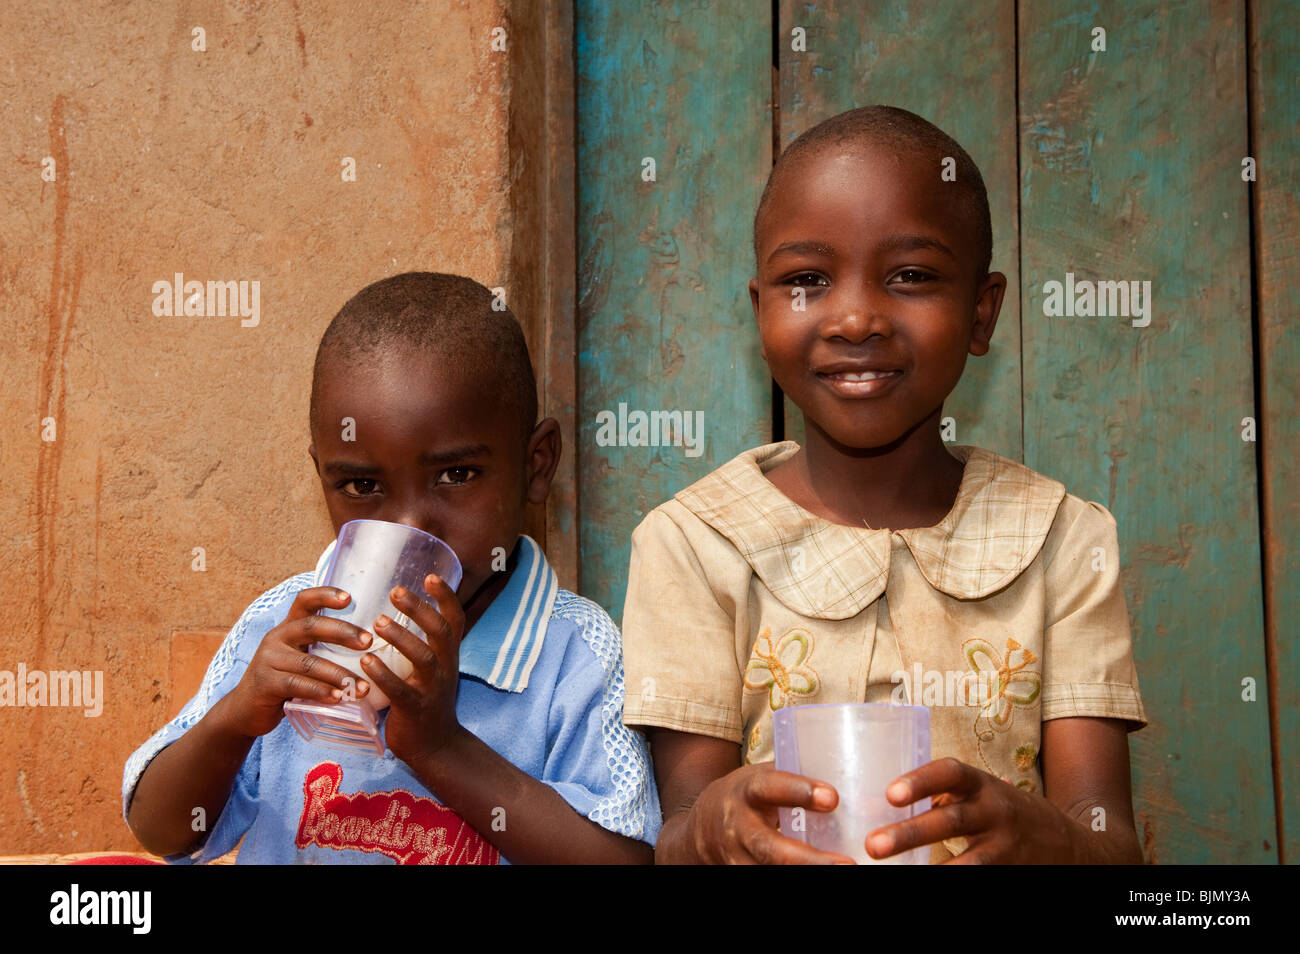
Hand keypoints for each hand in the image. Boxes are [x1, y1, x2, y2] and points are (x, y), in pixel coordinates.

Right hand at [225, 586, 373, 737]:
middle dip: (343, 633)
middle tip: (368, 642)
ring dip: (339, 675)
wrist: (246, 710)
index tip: (349, 597)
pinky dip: (320, 692)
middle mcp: (276, 638)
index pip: (304, 600)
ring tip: (363, 687)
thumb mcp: (300, 657)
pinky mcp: (265, 684)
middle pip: (311, 626)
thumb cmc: (285, 681)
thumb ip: (322, 648)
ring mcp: (268, 660)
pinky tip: (338, 698)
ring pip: (309, 662)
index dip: (325, 594)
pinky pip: (297, 685)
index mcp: (288, 627)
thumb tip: (368, 646)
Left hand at [359, 573, 465, 767]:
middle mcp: (446, 668)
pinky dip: (385, 675)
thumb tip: (391, 613)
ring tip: (378, 622)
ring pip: (424, 658)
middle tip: (396, 591)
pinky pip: (402, 690)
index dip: (446, 597)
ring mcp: (433, 689)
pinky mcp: (415, 709)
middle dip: (420, 609)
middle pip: (440, 631)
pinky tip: (367, 663)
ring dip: (402, 637)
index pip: (455, 619)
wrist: (436, 748)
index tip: (430, 575)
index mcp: (449, 655)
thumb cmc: (426, 702)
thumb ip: (420, 646)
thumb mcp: (432, 670)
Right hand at [683, 763, 854, 864]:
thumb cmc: (746, 797)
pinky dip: (796, 880)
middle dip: (808, 859)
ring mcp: (735, 857)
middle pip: (769, 847)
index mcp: (746, 791)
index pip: (770, 788)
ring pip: (767, 871)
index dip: (798, 792)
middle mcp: (737, 827)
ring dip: (803, 874)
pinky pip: (764, 880)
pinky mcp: (737, 874)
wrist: (699, 827)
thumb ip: (795, 778)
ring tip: (841, 872)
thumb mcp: (762, 779)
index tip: (832, 798)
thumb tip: (852, 772)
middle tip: (846, 863)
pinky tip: (822, 878)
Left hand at [865, 757, 1079, 863]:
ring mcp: (1004, 845)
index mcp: (980, 783)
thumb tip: (875, 801)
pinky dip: (951, 880)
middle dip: (910, 833)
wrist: (1062, 840)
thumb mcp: (977, 792)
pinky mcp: (1008, 871)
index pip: (950, 773)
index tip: (890, 795)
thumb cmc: (998, 809)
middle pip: (950, 821)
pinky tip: (926, 882)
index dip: (920, 781)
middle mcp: (994, 811)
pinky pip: (978, 877)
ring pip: (967, 860)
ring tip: (895, 876)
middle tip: (872, 845)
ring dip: (931, 871)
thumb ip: (939, 794)